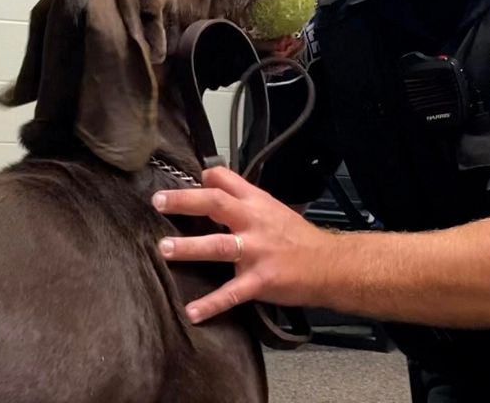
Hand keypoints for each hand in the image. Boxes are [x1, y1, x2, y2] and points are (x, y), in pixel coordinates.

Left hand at [152, 166, 331, 323]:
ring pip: (219, 245)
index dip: (205, 179)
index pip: (227, 181)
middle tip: (159, 201)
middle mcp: (254, 223)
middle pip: (216, 204)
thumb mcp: (274, 210)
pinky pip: (232, 293)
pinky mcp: (260, 281)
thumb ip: (246, 201)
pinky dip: (211, 304)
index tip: (185, 181)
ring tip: (165, 249)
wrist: (330, 266)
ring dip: (190, 247)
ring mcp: (256, 252)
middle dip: (185, 201)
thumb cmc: (299, 239)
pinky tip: (192, 312)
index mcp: (257, 204)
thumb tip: (215, 189)